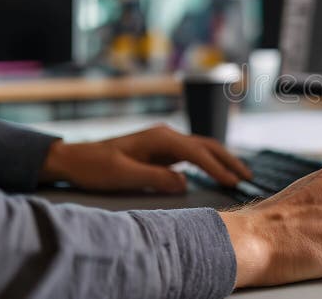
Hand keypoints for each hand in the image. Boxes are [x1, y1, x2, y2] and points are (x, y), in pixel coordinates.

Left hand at [40, 125, 251, 193]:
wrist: (74, 159)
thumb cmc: (95, 168)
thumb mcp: (123, 176)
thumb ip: (156, 179)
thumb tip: (185, 184)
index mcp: (160, 138)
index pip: (197, 153)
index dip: (216, 168)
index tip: (233, 182)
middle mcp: (166, 135)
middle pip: (206, 145)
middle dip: (228, 160)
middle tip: (247, 176)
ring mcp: (164, 141)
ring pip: (202, 148)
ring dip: (221, 160)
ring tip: (239, 174)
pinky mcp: (161, 150)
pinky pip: (192, 154)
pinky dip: (209, 161)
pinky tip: (216, 170)